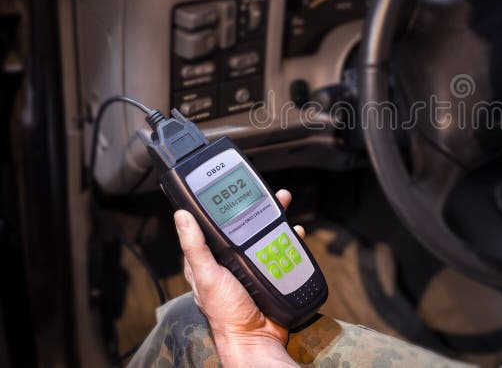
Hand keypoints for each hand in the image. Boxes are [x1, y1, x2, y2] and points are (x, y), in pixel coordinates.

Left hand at [175, 189, 304, 366]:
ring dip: (277, 219)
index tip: (232, 188)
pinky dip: (290, 239)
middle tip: (269, 193)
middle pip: (245, 225)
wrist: (256, 338)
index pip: (213, 225)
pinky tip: (295, 232)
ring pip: (266, 234)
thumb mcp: (206, 275)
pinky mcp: (272, 271)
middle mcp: (231, 259)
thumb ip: (195, 246)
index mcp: (210, 258)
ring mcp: (253, 265)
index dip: (222, 206)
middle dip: (258, 207)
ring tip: (284, 205)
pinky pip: (283, 250)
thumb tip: (181, 216)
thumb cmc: (225, 312)